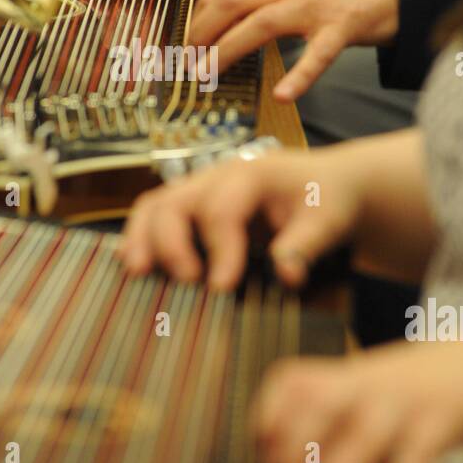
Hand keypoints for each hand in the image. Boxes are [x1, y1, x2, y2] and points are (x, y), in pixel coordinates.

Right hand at [119, 148, 362, 291]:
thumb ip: (306, 244)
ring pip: (154, 205)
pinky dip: (139, 238)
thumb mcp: (329, 219)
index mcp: (251, 174)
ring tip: (137, 273)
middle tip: (186, 282)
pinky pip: (154, 215)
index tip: (222, 288)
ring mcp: (200, 188)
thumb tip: (287, 274)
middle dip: (171, 243)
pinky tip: (133, 267)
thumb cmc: (327, 199)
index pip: (222, 209)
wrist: (328, 183)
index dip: (219, 249)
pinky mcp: (192, 205)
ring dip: (141, 239)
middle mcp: (217, 175)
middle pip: (175, 202)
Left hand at [188, 0, 399, 99]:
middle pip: (230, 4)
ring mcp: (314, 8)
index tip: (181, 46)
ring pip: (261, 24)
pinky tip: (282, 95)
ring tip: (207, 76)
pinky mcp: (343, 27)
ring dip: (227, 50)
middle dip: (200, 34)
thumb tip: (230, 21)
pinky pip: (318, 54)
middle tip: (184, 64)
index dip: (195, 20)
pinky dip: (298, 75)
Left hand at [253, 342, 462, 462]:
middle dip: (289, 448)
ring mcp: (407, 397)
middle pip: (318, 402)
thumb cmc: (422, 397)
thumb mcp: (373, 400)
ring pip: (364, 433)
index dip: (269, 419)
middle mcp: (370, 381)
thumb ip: (335, 441)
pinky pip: (418, 451)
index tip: (266, 461)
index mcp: (348, 375)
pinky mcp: (447, 417)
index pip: (291, 383)